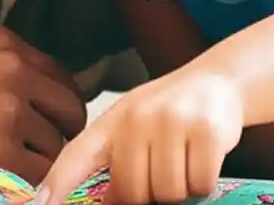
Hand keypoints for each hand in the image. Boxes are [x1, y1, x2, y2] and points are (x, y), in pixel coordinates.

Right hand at [0, 26, 86, 182]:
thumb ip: (0, 69)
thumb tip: (42, 97)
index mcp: (1, 43)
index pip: (60, 77)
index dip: (56, 106)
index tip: (47, 124)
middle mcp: (12, 69)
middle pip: (69, 110)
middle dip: (56, 134)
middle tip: (33, 153)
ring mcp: (10, 110)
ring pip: (56, 146)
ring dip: (37, 162)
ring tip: (3, 167)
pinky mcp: (2, 151)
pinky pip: (37, 175)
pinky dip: (24, 183)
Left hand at [38, 64, 242, 204]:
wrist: (217, 81)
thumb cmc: (170, 115)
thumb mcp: (134, 127)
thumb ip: (116, 162)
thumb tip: (108, 201)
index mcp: (112, 121)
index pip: (76, 156)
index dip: (56, 184)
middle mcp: (137, 117)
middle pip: (132, 191)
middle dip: (149, 195)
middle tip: (162, 174)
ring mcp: (171, 121)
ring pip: (168, 193)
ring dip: (180, 190)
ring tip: (184, 162)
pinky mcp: (205, 130)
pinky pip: (200, 184)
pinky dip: (204, 183)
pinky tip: (202, 158)